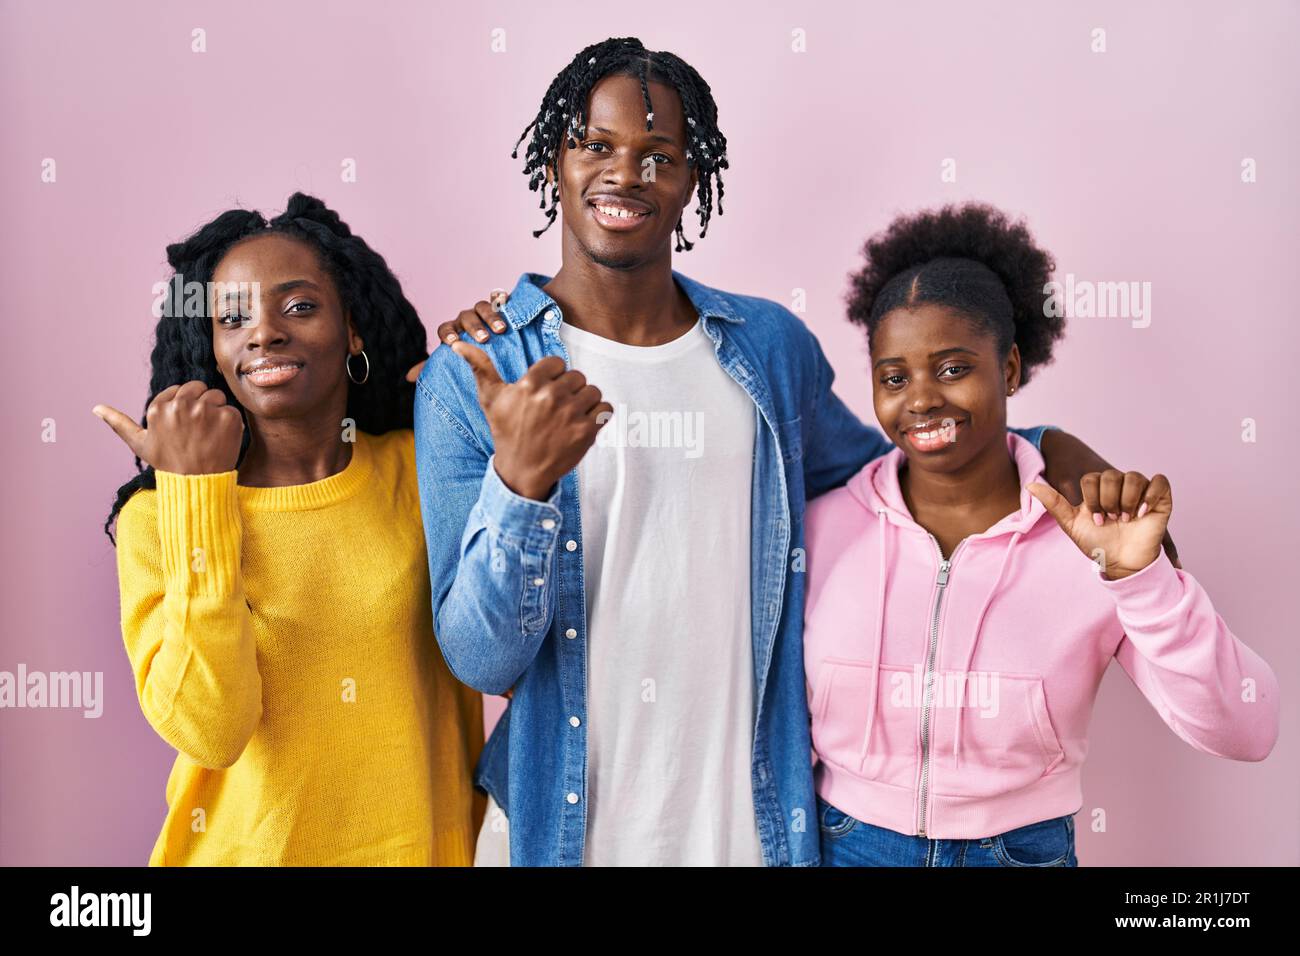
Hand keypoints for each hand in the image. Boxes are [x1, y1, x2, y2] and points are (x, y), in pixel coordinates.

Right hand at [93, 381, 243, 474]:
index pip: (179, 390)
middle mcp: (181, 405)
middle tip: (198, 429)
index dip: (183, 406)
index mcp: (158, 408)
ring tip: (209, 433)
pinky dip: (230, 422)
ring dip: (216, 410)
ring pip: (217, 395)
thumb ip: (119, 423)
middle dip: (200, 403)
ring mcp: (206, 411)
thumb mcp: (140, 444)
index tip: (184, 425)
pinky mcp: (227, 417)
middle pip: (198, 387)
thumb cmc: (167, 464)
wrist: (197, 485)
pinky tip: (221, 438)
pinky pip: (232, 409)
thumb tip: (96, 408)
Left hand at [406, 291, 511, 382]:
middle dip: (474, 327)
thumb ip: (431, 368)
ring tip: (500, 330)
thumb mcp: (452, 364)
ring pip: (482, 307)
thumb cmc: (470, 358)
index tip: (452, 343)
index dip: (448, 334)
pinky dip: (500, 297)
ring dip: (490, 316)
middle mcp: (466, 319)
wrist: (493, 348)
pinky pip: (498, 298)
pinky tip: (506, 300)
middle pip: (465, 317)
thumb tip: (407, 377)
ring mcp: (482, 312)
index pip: (445, 328)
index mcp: (453, 331)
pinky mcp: (498, 307)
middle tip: (483, 339)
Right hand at [451, 343, 611, 500]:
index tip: (545, 391)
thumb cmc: (506, 432)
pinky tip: (583, 424)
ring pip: (592, 391)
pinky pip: (605, 409)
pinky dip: (598, 416)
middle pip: (576, 376)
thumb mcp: (490, 399)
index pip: (557, 363)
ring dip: (585, 402)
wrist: (522, 471)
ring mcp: (571, 414)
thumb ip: (480, 367)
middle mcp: (552, 396)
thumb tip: (457, 344)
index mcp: (530, 385)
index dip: (553, 376)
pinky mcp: (586, 431)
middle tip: (557, 408)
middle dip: (569, 390)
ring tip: (570, 415)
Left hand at [1028, 469, 1172, 579]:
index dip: (1092, 498)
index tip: (1097, 520)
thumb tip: (1029, 485)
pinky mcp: (1161, 499)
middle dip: (1109, 501)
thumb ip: (1053, 503)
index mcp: (1098, 490)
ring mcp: (1140, 491)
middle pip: (1111, 475)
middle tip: (1112, 519)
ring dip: (1128, 500)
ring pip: (1134, 476)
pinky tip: (1142, 513)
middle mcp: (1119, 487)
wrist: (1122, 563)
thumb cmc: (1097, 544)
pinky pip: (1160, 481)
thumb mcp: (1071, 524)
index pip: (1091, 478)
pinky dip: (1151, 494)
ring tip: (1126, 519)